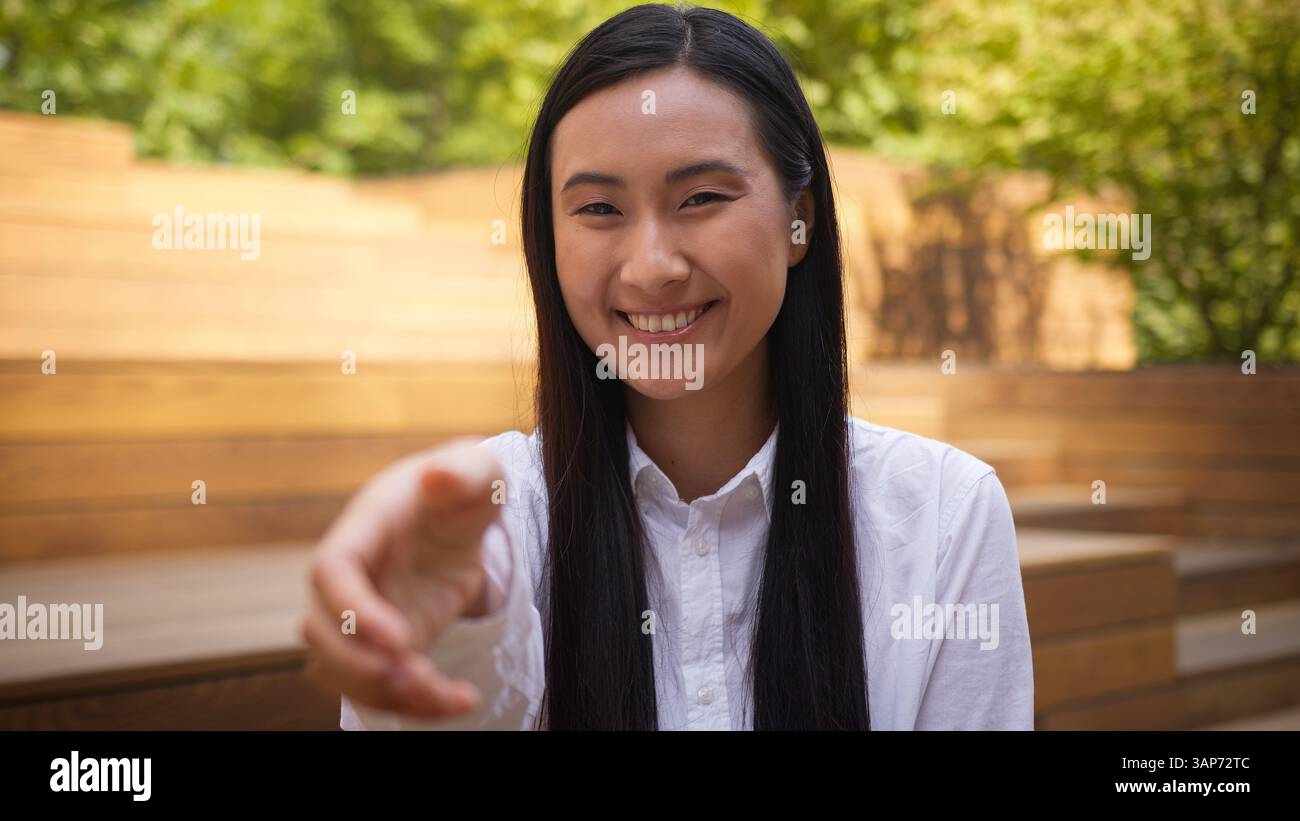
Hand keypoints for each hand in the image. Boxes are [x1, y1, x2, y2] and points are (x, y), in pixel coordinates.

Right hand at [300, 437, 505, 717]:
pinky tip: (459, 700)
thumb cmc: (467, 487)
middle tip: (418, 678)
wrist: (460, 517)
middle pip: (319, 631)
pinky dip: (412, 704)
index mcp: (366, 527)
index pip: (332, 569)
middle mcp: (350, 575)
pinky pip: (376, 686)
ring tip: (448, 697)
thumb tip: (438, 476)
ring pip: (340, 670)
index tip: (400, 641)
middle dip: (361, 666)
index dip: (353, 609)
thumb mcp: (480, 471)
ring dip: (385, 695)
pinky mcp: (380, 645)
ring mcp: (359, 614)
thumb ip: (464, 470)